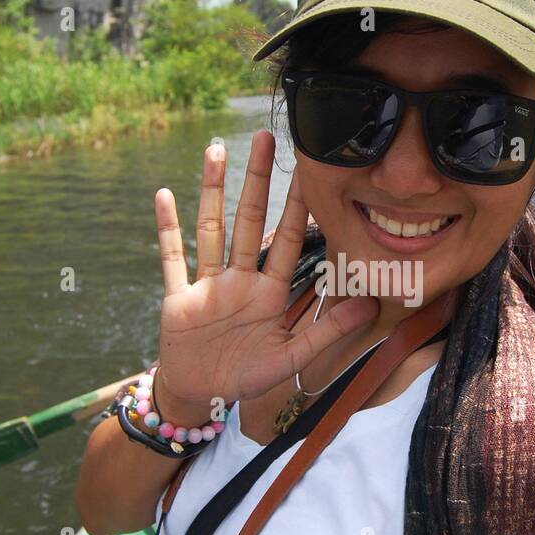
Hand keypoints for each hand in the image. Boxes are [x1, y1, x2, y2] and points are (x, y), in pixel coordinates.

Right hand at [153, 131, 378, 416]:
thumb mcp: (292, 359)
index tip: (308, 172)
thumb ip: (328, 332)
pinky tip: (164, 195)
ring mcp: (208, 285)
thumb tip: (371, 304)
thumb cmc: (247, 378)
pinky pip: (171, 258)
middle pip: (250, 221)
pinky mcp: (178, 297)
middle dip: (257, 180)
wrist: (201, 396)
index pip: (288, 241)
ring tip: (215, 150)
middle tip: (266, 138)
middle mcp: (240, 280)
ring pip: (211, 229)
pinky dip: (167, 229)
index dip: (298, 207)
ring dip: (211, 191)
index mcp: (268, 294)